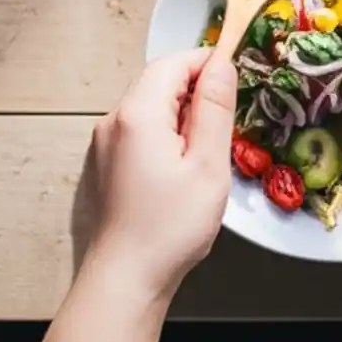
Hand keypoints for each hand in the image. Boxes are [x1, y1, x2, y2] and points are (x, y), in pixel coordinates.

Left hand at [85, 48, 236, 300]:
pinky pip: (138, 133)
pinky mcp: (106, 165)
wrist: (124, 279)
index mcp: (137, 114)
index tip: (237, 76)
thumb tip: (221, 66)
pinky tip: (182, 169)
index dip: (207, 62)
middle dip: (195, 90)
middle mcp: (113, 121)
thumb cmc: (169, 228)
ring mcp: (104, 144)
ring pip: (148, 108)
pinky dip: (164, 136)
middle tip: (227, 119)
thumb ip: (215, 109)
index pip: (173, 63)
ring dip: (181, 115)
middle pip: (157, 82)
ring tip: (206, 151)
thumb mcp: (207, 165)